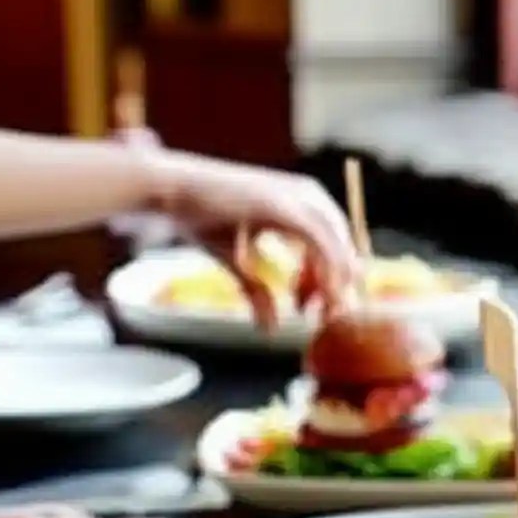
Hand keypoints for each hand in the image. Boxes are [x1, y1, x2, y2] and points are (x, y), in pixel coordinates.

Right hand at [132, 138, 359, 328]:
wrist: (173, 189)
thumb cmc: (201, 216)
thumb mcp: (238, 260)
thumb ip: (257, 289)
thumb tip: (270, 328)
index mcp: (302, 201)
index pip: (336, 242)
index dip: (332, 279)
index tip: (317, 308)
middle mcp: (308, 194)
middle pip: (343, 246)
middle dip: (336, 286)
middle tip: (322, 316)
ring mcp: (299, 197)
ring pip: (338, 246)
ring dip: (333, 285)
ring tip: (314, 311)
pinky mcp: (285, 206)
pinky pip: (321, 243)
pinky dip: (326, 272)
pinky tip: (319, 296)